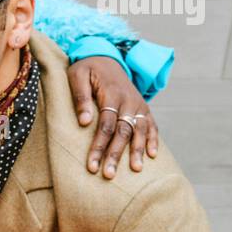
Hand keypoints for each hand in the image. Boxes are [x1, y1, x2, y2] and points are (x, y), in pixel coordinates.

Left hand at [67, 55, 159, 177]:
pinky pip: (152, 124)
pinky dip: (153, 139)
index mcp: (111, 94)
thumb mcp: (77, 76)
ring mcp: (138, 104)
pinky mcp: (143, 107)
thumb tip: (84, 122)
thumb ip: (81, 97)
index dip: (99, 146)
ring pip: (140, 130)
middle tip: (108, 175)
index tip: (92, 165)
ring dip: (137, 151)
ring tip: (135, 170)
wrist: (106, 56)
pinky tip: (152, 155)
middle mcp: (129, 101)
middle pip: (123, 132)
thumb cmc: (88, 69)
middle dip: (116, 154)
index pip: (105, 125)